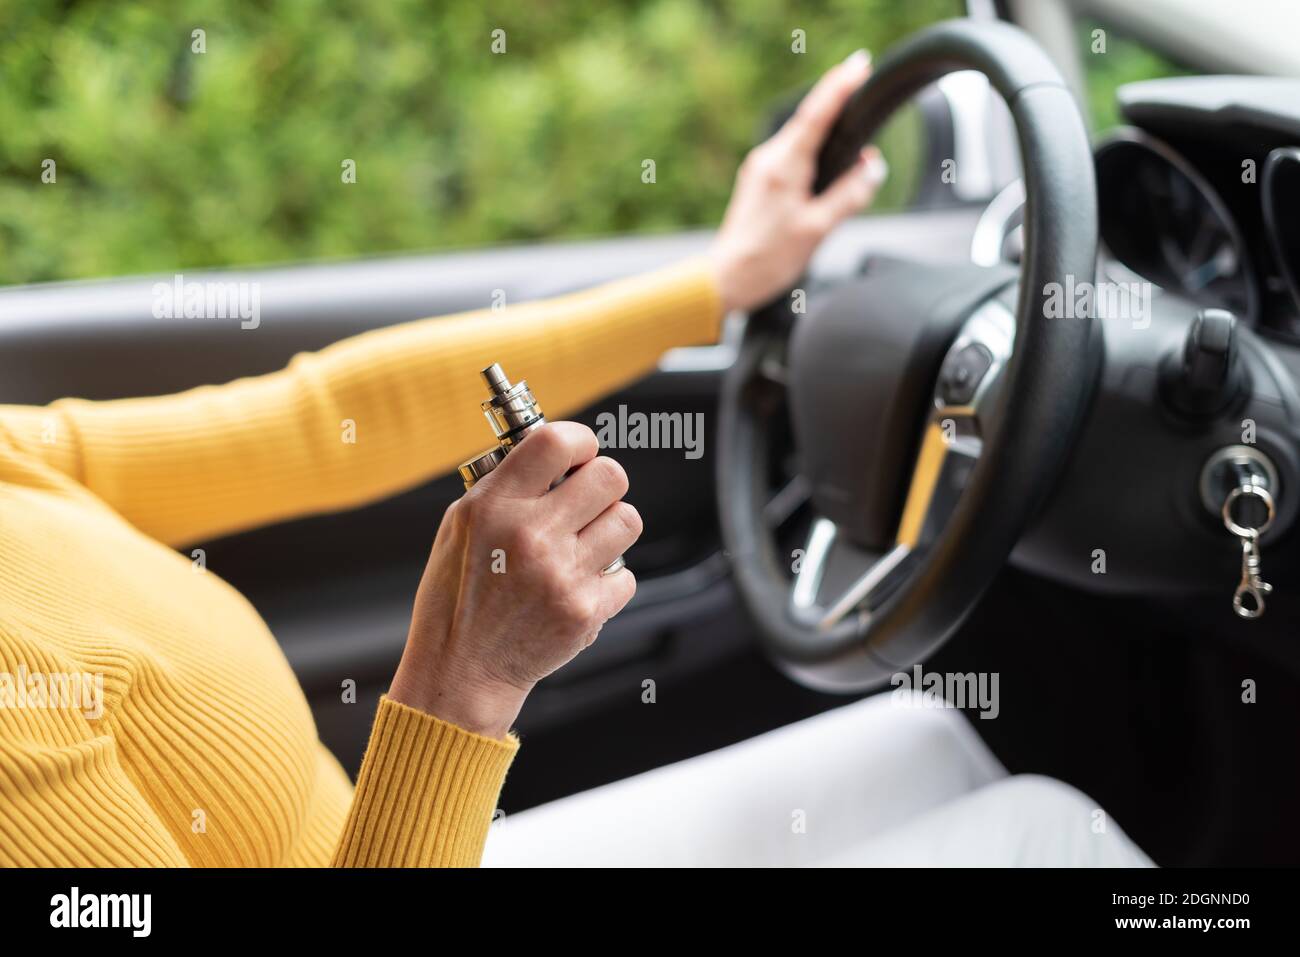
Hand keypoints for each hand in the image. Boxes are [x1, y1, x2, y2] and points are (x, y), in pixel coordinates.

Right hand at [389, 423, 639, 738]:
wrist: (461, 670)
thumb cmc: (458, 596)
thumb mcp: (460, 526)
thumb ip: (506, 486)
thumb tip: (556, 453)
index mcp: (494, 506)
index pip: (556, 442)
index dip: (580, 441)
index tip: (580, 453)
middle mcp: (530, 535)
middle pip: (611, 476)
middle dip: (604, 483)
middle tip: (587, 500)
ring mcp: (561, 575)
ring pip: (627, 521)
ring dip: (611, 528)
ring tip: (583, 544)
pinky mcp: (584, 611)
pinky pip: (625, 574)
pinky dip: (608, 581)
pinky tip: (577, 588)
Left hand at [708, 49, 886, 313]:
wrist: (726, 278)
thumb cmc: (767, 258)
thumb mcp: (817, 229)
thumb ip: (849, 196)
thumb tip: (873, 169)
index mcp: (784, 165)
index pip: (817, 114)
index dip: (840, 86)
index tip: (859, 64)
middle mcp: (768, 159)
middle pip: (809, 122)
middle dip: (837, 106)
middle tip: (862, 87)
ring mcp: (760, 169)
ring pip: (800, 140)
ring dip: (826, 134)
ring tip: (852, 135)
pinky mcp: (759, 182)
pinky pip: (792, 156)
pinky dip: (813, 153)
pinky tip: (826, 166)